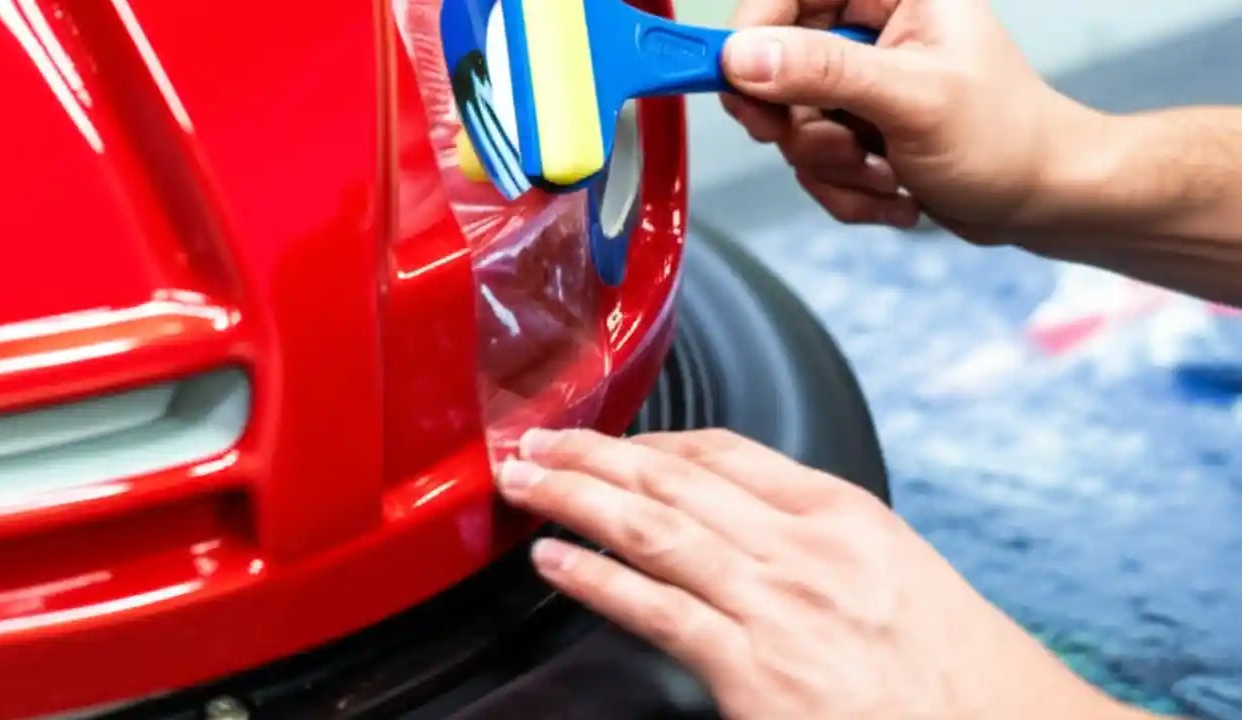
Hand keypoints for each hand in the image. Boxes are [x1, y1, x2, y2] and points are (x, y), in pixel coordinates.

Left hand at [496, 428, 1144, 718]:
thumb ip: (817, 541)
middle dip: (592, 454)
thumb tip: (747, 530)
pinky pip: (655, 608)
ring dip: (574, 496)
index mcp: (842, 512)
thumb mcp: (894, 573)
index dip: (650, 442)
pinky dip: (595, 577)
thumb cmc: (960, 667)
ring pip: (651, 529)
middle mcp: (805, 544)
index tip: (608, 439)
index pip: (725, 453)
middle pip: (673, 479)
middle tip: (535, 439)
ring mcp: (778, 603)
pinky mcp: (757, 671)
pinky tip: (554, 557)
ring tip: (524, 480)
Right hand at [718, 0, 1102, 239]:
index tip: (736, 77)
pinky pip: (810, 159)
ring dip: (831, 165)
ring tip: (887, 172)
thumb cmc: (1007, 139)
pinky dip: (844, 188)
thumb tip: (744, 56)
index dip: (754, 30)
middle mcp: (874, 26)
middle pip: (776, 61)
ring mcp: (862, 81)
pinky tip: (893, 190)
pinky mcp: (857, 126)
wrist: (1041, 201)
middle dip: (803, 121)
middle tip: (834, 142)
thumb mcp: (911, 99)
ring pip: (791, 121)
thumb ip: (824, 71)